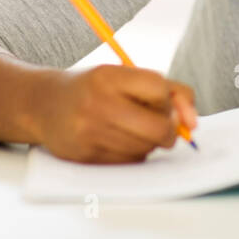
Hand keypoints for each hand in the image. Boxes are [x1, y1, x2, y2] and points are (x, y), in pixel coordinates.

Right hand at [35, 65, 198, 163]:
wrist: (44, 105)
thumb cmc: (94, 88)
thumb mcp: (126, 76)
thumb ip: (170, 90)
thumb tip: (193, 123)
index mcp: (108, 76)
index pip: (159, 88)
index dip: (169, 99)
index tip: (162, 102)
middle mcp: (97, 103)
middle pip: (159, 127)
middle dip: (168, 130)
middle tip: (161, 126)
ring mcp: (89, 132)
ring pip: (147, 148)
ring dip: (149, 143)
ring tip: (131, 129)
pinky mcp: (86, 156)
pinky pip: (129, 162)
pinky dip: (133, 154)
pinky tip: (117, 141)